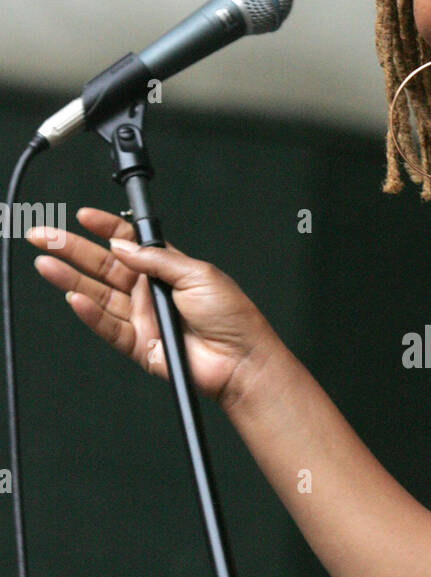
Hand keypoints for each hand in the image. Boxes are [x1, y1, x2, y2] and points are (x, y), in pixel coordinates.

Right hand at [26, 207, 276, 404]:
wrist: (241, 359)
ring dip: (70, 277)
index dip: (105, 227)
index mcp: (166, 270)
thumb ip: (157, 258)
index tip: (84, 217)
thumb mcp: (197, 273)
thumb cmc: (232, 316)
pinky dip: (89, 313)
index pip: (128, 242)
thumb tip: (122, 244)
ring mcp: (142, 318)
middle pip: (103, 266)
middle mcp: (149, 292)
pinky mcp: (139, 344)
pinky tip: (72, 296)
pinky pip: (107, 326)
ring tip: (46, 262)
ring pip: (98, 294)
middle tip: (43, 236)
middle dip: (71, 249)